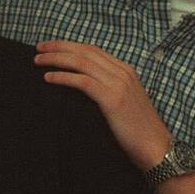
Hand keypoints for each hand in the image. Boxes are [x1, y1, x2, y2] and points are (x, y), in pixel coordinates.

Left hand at [34, 40, 172, 171]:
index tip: (50, 47)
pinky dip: (63, 77)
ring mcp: (119, 84)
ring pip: (81, 62)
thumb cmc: (137, 130)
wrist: (156, 148)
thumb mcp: (123, 101)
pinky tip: (49, 78)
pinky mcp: (112, 99)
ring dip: (56, 59)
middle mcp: (123, 72)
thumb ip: (107, 88)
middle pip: (84, 51)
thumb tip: (81, 84)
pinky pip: (82, 81)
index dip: (69, 45)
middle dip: (58, 47)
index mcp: (125, 70)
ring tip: (38, 61)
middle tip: (38, 48)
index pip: (92, 49)